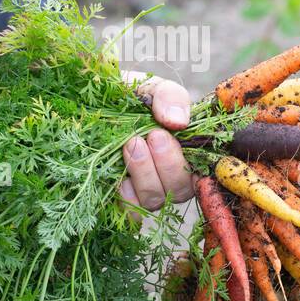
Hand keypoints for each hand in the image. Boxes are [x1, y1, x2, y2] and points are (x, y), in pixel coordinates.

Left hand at [120, 75, 193, 211]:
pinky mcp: (124, 201)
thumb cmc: (130, 97)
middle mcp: (172, 177)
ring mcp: (148, 191)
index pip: (206, 170)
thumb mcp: (152, 88)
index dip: (194, 158)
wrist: (93, 102)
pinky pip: (133, 212)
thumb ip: (170, 96)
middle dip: (167, 163)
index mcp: (189, 152)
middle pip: (181, 189)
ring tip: (131, 144)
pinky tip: (120, 176)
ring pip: (156, 199)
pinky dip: (128, 196)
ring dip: (145, 173)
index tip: (173, 131)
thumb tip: (178, 121)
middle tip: (152, 135)